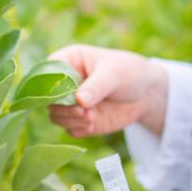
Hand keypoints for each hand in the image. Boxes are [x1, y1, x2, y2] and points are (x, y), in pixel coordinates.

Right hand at [46, 44, 165, 137]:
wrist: (145, 93)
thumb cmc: (128, 73)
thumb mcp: (114, 74)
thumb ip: (97, 86)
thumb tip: (79, 100)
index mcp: (67, 61)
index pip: (46, 73)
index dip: (51, 87)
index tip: (69, 96)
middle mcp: (63, 83)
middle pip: (48, 99)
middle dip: (64, 108)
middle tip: (83, 112)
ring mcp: (70, 102)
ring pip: (56, 116)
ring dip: (71, 120)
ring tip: (91, 118)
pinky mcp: (78, 119)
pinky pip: (69, 128)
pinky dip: (78, 129)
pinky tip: (92, 125)